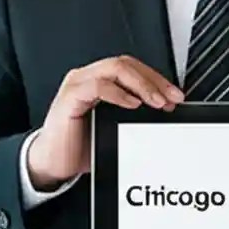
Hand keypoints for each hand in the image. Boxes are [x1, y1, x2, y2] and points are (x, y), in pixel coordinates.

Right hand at [27, 55, 182, 190]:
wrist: (53, 164)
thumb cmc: (80, 146)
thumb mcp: (114, 128)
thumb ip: (135, 116)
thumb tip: (164, 114)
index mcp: (99, 81)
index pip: (133, 68)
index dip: (157, 79)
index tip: (176, 96)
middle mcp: (88, 78)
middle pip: (126, 64)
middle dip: (154, 80)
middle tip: (172, 98)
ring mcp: (78, 84)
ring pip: (115, 69)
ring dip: (141, 84)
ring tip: (157, 101)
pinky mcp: (70, 97)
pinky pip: (97, 86)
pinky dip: (118, 93)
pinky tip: (133, 104)